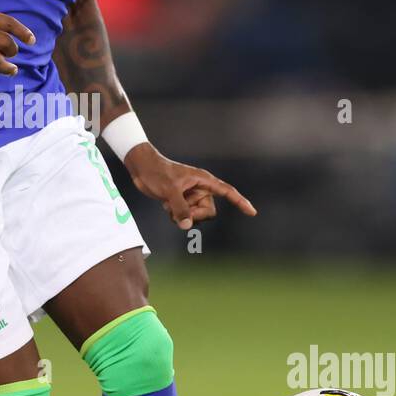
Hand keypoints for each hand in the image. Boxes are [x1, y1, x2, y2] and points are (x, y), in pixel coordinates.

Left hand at [124, 143, 256, 229]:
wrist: (142, 169)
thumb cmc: (158, 172)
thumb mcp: (169, 190)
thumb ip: (180, 208)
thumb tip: (187, 226)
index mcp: (204, 181)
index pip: (228, 192)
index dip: (240, 202)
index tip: (252, 212)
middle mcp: (200, 189)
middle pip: (209, 212)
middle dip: (195, 215)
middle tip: (179, 209)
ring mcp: (191, 197)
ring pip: (196, 217)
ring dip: (183, 217)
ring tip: (169, 205)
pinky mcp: (181, 202)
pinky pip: (185, 218)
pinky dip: (176, 217)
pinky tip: (166, 206)